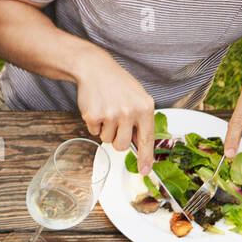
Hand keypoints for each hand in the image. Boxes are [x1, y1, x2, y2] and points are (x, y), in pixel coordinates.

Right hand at [74, 55, 155, 173]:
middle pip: (122, 145)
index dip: (146, 158)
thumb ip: (140, 120)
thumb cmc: (117, 84)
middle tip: (115, 124)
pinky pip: (94, 132)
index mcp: (145, 107)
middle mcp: (130, 112)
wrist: (95, 69)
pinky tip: (97, 108)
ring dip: (105, 130)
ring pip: (107, 140)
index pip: (147, 139)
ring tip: (107, 111)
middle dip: (117, 140)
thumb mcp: (137, 98)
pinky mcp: (94, 116)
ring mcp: (112, 114)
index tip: (146, 171)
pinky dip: (94, 124)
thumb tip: (139, 145)